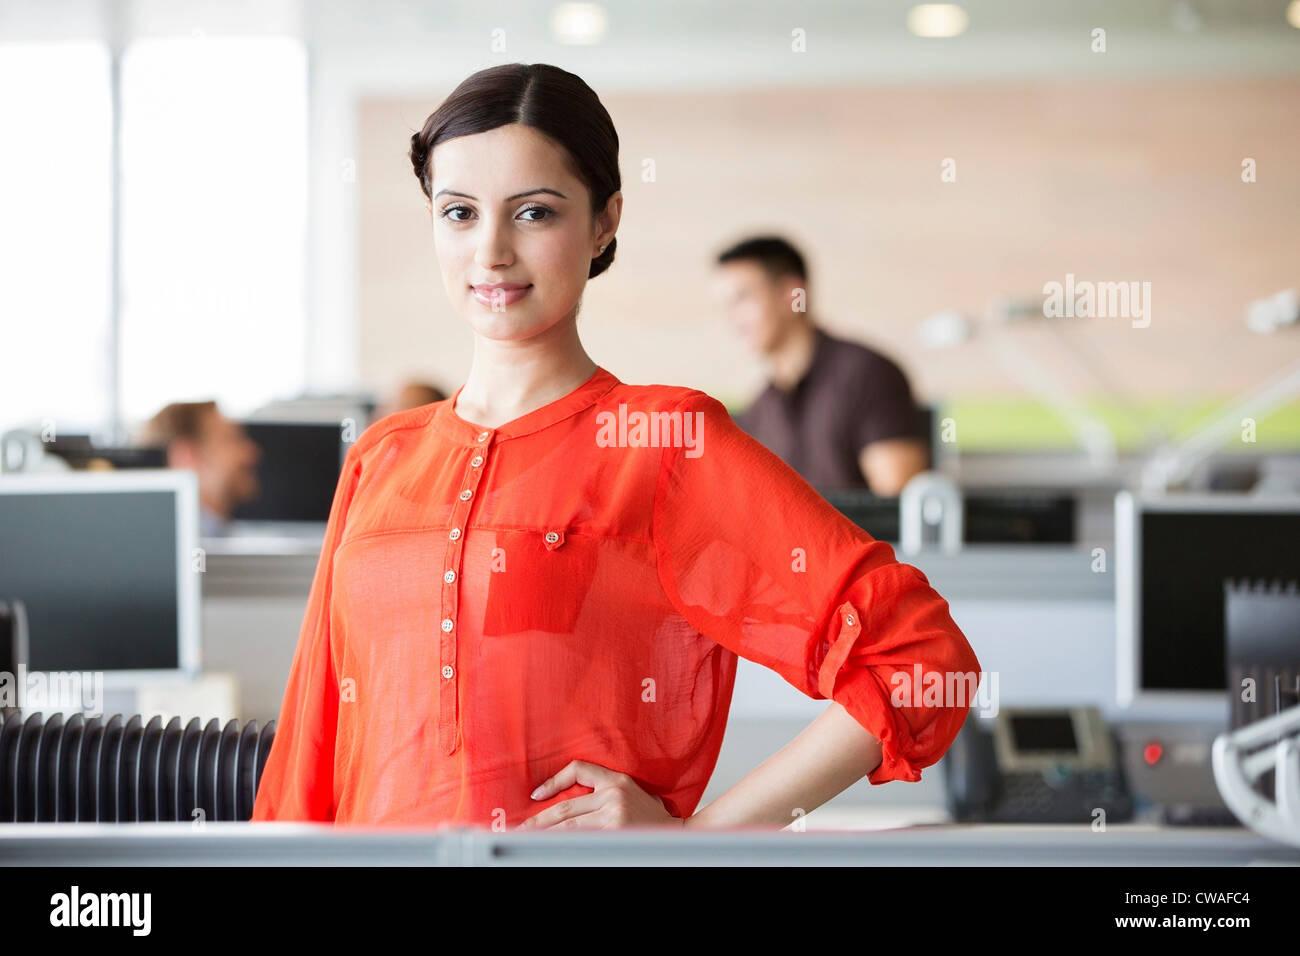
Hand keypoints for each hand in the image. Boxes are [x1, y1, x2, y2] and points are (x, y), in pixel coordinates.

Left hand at [516, 759, 685, 829]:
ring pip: (569, 826)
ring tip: (528, 840)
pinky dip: (564, 844)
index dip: (553, 781)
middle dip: (539, 820)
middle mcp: (615, 795)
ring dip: (545, 834)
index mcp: (619, 780)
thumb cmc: (655, 819)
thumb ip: (607, 793)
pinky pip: (582, 841)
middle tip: (518, 829)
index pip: (579, 769)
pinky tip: (552, 848)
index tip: (536, 795)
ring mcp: (614, 816)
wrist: (680, 836)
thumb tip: (567, 806)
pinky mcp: (615, 834)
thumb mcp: (635, 794)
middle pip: (565, 807)